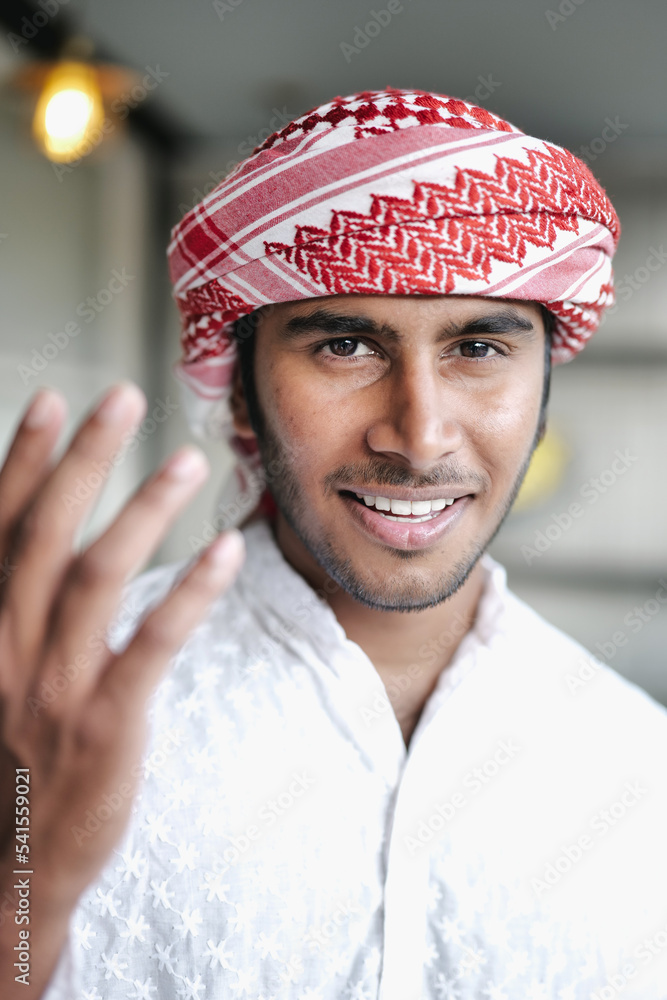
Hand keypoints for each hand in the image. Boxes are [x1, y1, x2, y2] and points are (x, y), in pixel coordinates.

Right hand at [0, 382, 244, 914]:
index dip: (24, 459)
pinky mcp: (106, 722)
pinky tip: (225, 551)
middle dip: (83, 459)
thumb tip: (46, 542)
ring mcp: (55, 683)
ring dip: (142, 511)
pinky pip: (152, 643)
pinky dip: (189, 593)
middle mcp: (8, 644)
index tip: (55, 401)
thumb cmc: (16, 754)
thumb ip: (19, 607)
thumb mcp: (0, 673)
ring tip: (189, 460)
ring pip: (96, 576)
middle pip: (45, 533)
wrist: (11, 861)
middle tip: (124, 397)